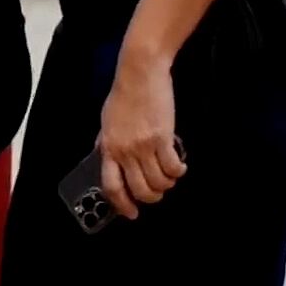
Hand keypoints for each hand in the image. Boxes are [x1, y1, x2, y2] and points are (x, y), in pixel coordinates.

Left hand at [95, 58, 185, 220]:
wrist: (140, 73)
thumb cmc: (123, 94)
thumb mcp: (107, 121)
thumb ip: (107, 142)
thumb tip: (105, 158)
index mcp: (108, 147)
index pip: (111, 186)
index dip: (122, 204)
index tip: (131, 213)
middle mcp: (124, 151)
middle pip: (140, 189)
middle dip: (152, 197)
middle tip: (158, 192)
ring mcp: (143, 146)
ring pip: (159, 182)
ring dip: (167, 184)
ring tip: (170, 177)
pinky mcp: (162, 138)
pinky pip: (173, 167)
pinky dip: (178, 171)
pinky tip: (180, 167)